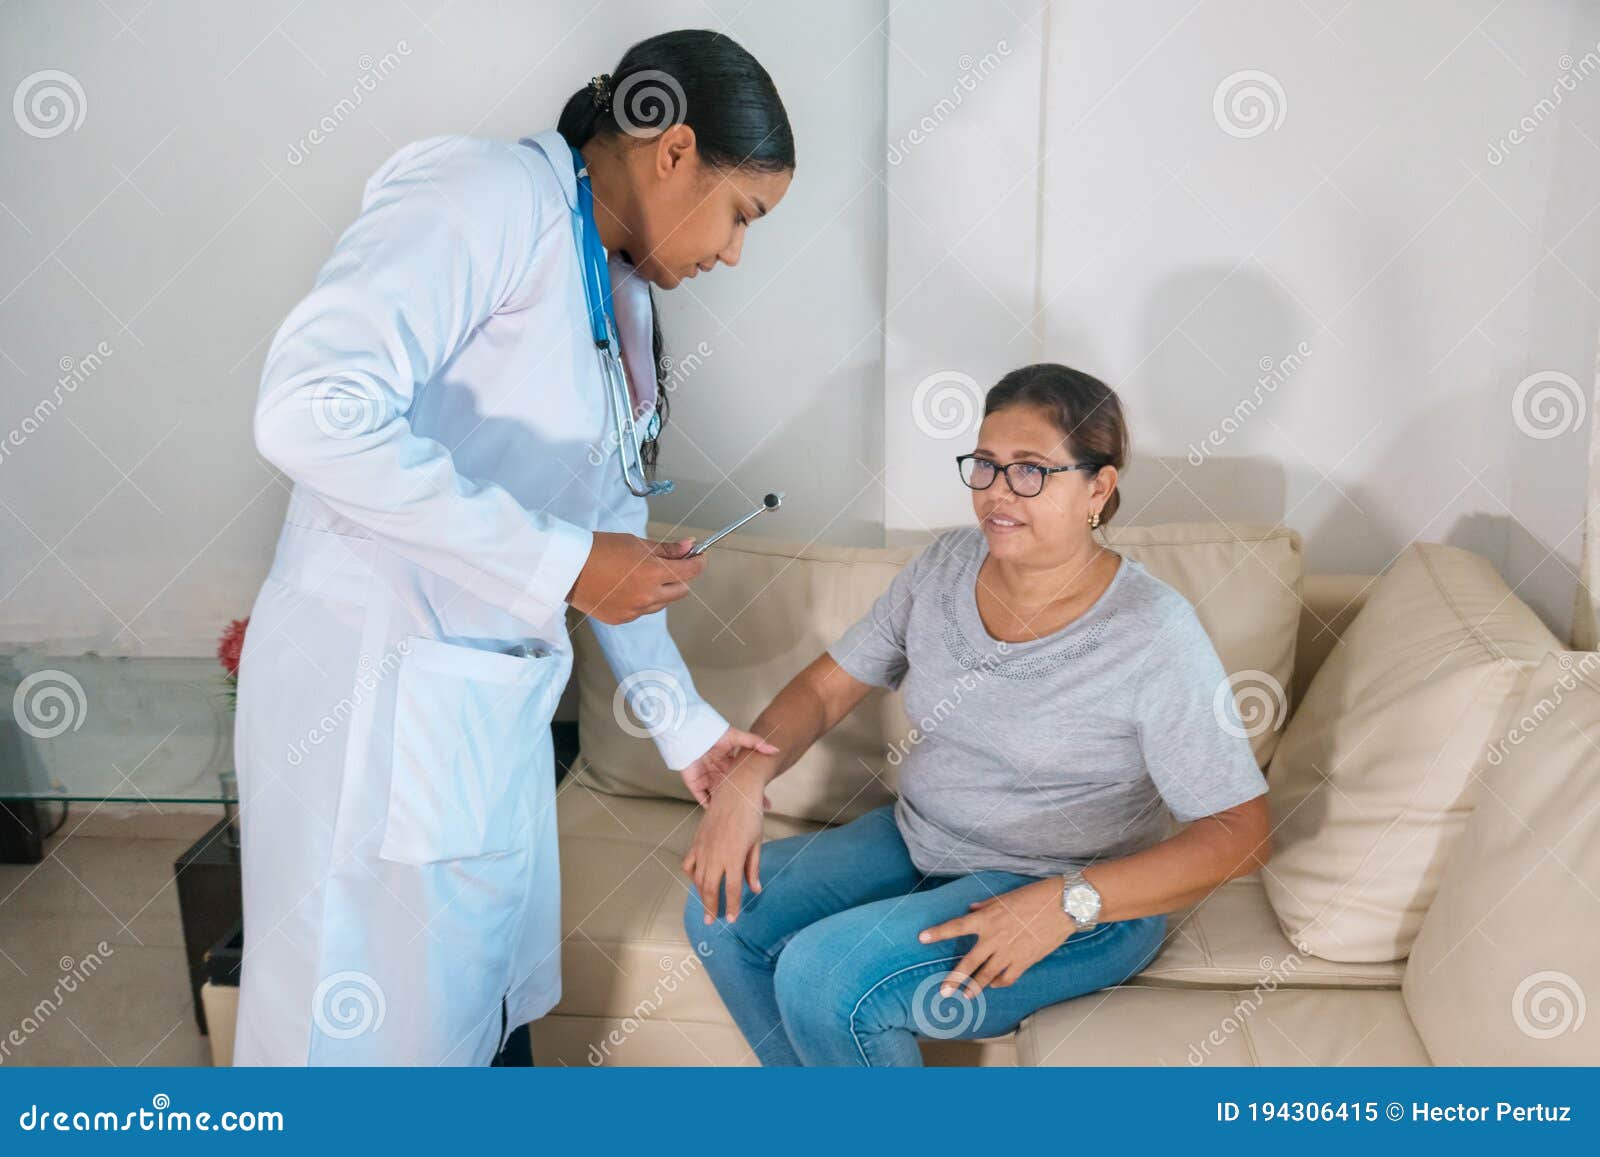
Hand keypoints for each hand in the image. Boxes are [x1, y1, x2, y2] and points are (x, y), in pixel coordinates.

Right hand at [567, 533, 703, 624]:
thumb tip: (689, 546)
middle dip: (680, 577)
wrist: (567, 567)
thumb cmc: (598, 549)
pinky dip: (641, 601)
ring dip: (661, 590)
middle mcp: (647, 596)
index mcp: (653, 573)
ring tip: (640, 575)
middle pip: (681, 591)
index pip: (690, 571)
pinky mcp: (622, 619)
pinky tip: (626, 587)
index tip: (699, 556)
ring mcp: (634, 611)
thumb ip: (666, 549)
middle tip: (668, 565)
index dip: (698, 562)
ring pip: (662, 603)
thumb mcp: (636, 544)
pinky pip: (642, 611)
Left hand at [679, 726, 779, 807]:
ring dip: (728, 806)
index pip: (745, 780)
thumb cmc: (711, 733)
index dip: (756, 791)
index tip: (766, 803)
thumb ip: (756, 743)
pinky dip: (710, 807)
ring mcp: (707, 780)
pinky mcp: (695, 785)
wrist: (690, 735)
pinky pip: (703, 800)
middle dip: (745, 802)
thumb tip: (775, 750)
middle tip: (756, 812)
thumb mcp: (737, 737)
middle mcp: (719, 774)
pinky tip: (719, 814)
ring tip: (739, 815)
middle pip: (734, 792)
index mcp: (729, 764)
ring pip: (720, 798)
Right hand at [682, 767, 767, 922]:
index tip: (731, 919)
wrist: (735, 792)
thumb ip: (753, 868)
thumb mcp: (756, 843)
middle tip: (711, 922)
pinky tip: (697, 881)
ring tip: (705, 908)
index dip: (731, 907)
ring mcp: (703, 848)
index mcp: (733, 857)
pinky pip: (689, 864)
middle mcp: (715, 856)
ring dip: (700, 896)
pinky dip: (691, 876)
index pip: (731, 890)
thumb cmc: (750, 815)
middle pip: (710, 889)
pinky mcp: (697, 841)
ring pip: (698, 879)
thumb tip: (755, 889)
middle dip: (710, 908)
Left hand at [917, 878, 1076, 997]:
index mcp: (987, 919)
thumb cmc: (1033, 897)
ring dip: (975, 987)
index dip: (938, 932)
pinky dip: (1000, 983)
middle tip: (943, 991)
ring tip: (966, 996)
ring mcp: (1009, 952)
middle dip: (954, 978)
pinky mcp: (1024, 961)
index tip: (921, 938)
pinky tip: (995, 985)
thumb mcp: (1005, 898)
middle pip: (969, 962)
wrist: (1062, 906)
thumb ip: (985, 907)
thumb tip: (971, 910)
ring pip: (987, 976)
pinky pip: (1007, 977)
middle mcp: (994, 938)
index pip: (956, 926)